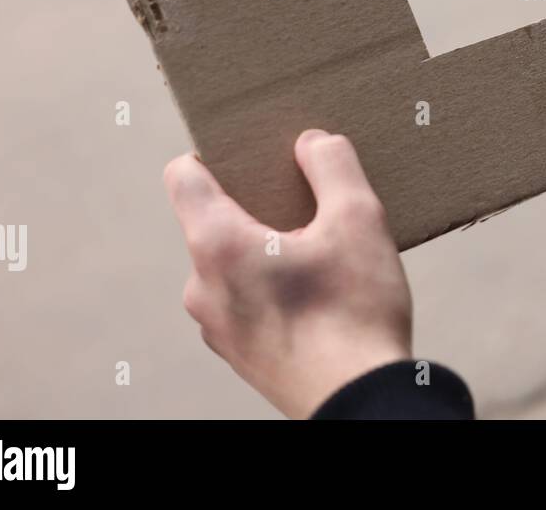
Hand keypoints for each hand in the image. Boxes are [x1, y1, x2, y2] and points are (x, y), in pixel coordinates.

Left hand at [163, 130, 411, 418]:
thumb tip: (312, 143)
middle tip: (308, 205)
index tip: (253, 154)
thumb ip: (332, 165)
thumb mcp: (359, 219)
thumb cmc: (355, 313)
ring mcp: (216, 327)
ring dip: (268, 250)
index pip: (184, 176)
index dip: (215, 153)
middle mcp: (201, 287)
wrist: (360, 402)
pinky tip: (320, 293)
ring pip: (232, 264)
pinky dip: (272, 287)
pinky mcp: (239, 354)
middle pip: (214, 221)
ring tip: (322, 254)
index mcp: (217, 245)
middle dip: (257, 205)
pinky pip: (244, 301)